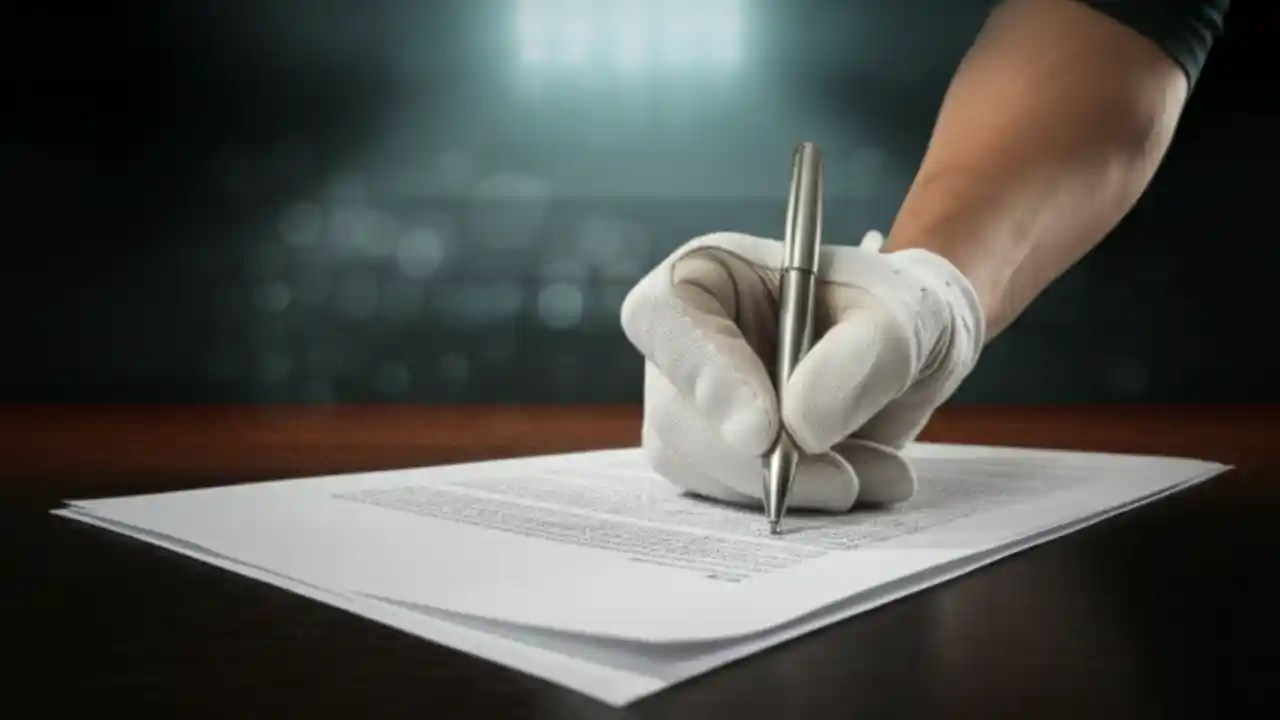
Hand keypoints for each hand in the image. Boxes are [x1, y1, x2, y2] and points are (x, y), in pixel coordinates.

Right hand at [619, 230, 984, 510]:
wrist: (916, 354)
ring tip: (876, 472)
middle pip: (674, 413)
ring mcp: (693, 404)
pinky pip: (729, 498)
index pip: (663, 317)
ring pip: (696, 467)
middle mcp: (686, 340)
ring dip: (790, 487)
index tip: (763, 432)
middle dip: (756, 461)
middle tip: (844, 478)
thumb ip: (860, 360)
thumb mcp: (905, 316)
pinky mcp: (715, 459)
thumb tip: (799, 428)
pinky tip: (860, 481)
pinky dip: (800, 501)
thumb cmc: (899, 309)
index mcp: (710, 273)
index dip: (702, 376)